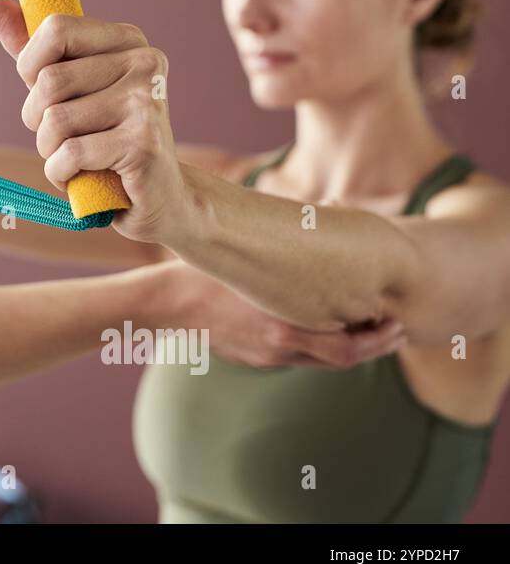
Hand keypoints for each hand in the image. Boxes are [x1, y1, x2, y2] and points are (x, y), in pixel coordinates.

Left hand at [0, 0, 189, 245]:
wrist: (161, 197)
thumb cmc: (105, 136)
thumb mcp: (67, 86)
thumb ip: (32, 46)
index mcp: (127, 39)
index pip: (55, 28)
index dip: (30, 65)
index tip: (44, 91)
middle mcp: (144, 62)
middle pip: (49, 80)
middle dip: (38, 117)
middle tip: (64, 136)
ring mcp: (147, 101)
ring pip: (55, 120)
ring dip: (50, 151)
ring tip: (77, 158)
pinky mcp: (144, 144)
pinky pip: (69, 154)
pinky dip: (62, 174)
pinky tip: (84, 177)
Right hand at [156, 257, 405, 368]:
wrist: (167, 304)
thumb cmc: (208, 271)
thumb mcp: (253, 248)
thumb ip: (295, 233)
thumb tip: (333, 202)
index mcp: (283, 325)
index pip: (346, 345)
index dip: (377, 337)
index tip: (395, 321)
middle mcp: (279, 346)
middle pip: (343, 359)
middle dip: (374, 346)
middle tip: (397, 331)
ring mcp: (267, 356)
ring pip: (323, 361)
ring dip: (350, 347)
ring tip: (371, 330)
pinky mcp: (255, 357)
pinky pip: (298, 357)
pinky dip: (319, 345)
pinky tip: (325, 327)